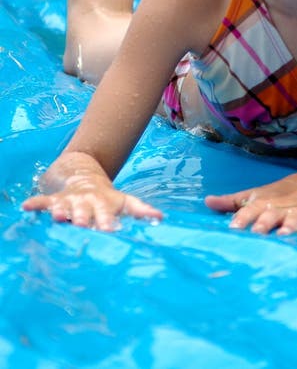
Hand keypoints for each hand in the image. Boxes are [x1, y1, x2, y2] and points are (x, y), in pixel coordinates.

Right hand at [22, 173, 162, 230]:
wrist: (85, 175)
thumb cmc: (107, 198)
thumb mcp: (125, 202)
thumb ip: (141, 210)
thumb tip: (161, 218)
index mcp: (104, 205)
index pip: (107, 215)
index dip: (109, 222)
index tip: (112, 231)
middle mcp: (86, 202)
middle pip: (85, 212)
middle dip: (83, 219)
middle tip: (81, 226)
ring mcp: (70, 201)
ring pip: (64, 207)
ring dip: (61, 212)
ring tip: (57, 218)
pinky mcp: (55, 200)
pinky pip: (43, 201)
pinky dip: (35, 204)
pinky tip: (26, 208)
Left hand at [205, 173, 296, 235]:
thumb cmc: (272, 198)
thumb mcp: (252, 197)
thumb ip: (230, 202)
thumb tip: (206, 201)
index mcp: (260, 203)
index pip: (247, 211)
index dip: (240, 219)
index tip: (232, 228)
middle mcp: (277, 208)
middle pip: (269, 216)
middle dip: (263, 224)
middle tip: (257, 233)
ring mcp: (295, 211)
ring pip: (291, 219)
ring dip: (290, 226)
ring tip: (286, 234)